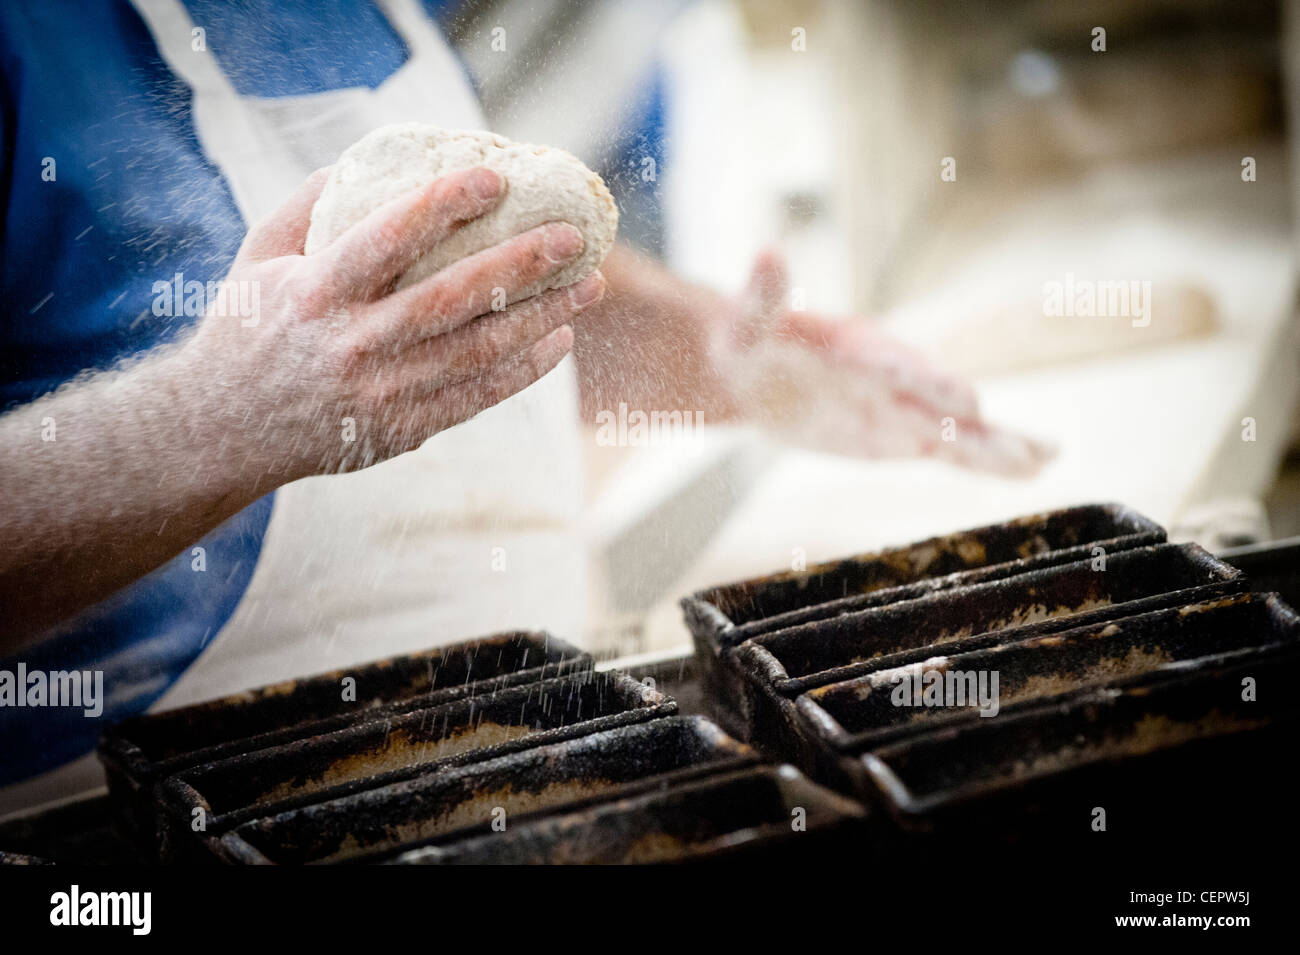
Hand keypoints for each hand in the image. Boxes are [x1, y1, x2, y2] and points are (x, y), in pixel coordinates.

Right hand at [180, 165, 605, 483]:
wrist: (222, 431)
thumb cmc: (247, 329)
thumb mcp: (259, 256)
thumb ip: (309, 204)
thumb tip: (366, 157)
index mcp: (316, 292)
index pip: (389, 237)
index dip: (445, 204)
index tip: (495, 176)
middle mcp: (353, 343)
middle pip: (453, 298)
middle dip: (520, 264)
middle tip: (572, 237)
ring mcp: (381, 392)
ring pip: (478, 350)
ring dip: (542, 316)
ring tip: (588, 286)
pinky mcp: (402, 428)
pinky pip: (478, 396)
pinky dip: (525, 370)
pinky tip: (559, 339)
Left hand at [712, 251, 1051, 474]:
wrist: (758, 369)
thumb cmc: (747, 344)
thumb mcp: (744, 327)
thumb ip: (760, 298)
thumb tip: (766, 253)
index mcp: (858, 348)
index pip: (893, 364)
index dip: (923, 380)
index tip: (959, 398)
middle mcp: (892, 376)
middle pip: (934, 396)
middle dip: (960, 413)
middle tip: (997, 433)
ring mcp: (903, 408)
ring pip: (956, 428)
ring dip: (995, 442)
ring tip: (1045, 456)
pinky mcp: (902, 436)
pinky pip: (951, 451)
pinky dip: (988, 460)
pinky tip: (1033, 468)